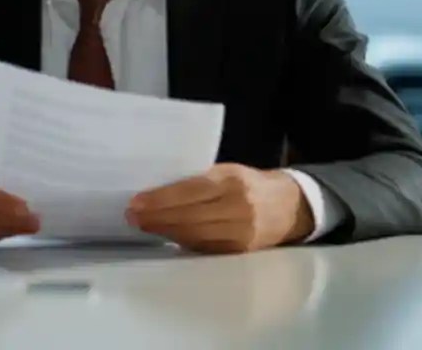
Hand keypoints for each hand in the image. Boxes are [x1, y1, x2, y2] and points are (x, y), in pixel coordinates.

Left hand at [126, 164, 313, 253]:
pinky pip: (204, 247)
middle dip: (157, 218)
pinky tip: (166, 236)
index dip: (161, 199)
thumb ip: (198, 178)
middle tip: (133, 217)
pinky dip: (182, 241)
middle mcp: (238, 208)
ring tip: (144, 225)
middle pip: (189, 217)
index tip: (136, 202)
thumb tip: (157, 188)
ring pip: (194, 235)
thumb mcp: (227, 171)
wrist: (289, 206)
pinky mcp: (239, 251)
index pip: (190, 191)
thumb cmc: (249, 183)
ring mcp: (240, 233)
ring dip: (165, 231)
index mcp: (232, 181)